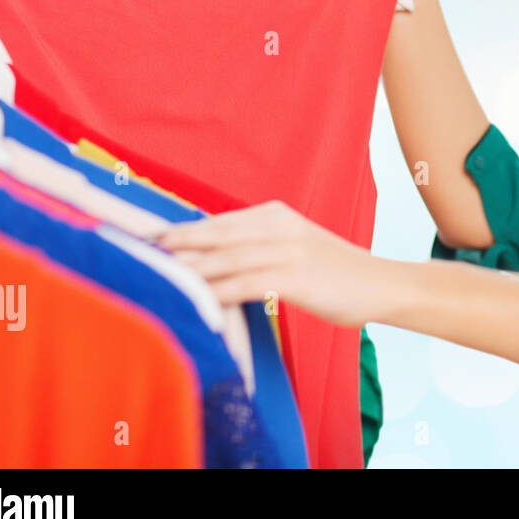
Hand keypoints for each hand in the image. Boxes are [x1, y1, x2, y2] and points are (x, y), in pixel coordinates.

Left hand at [157, 200, 381, 329]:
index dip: (181, 231)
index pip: (218, 221)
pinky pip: (242, 284)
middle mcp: (278, 226)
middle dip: (173, 246)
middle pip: (213, 234)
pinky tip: (193, 302)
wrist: (383, 284)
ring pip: (222, 258)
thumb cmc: (337, 274)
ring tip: (152, 278)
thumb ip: (260, 248)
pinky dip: (214, 293)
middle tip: (135, 253)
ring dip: (185, 270)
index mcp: (276, 215)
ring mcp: (286, 250)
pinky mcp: (293, 276)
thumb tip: (215, 262)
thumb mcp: (296, 248)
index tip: (146, 239)